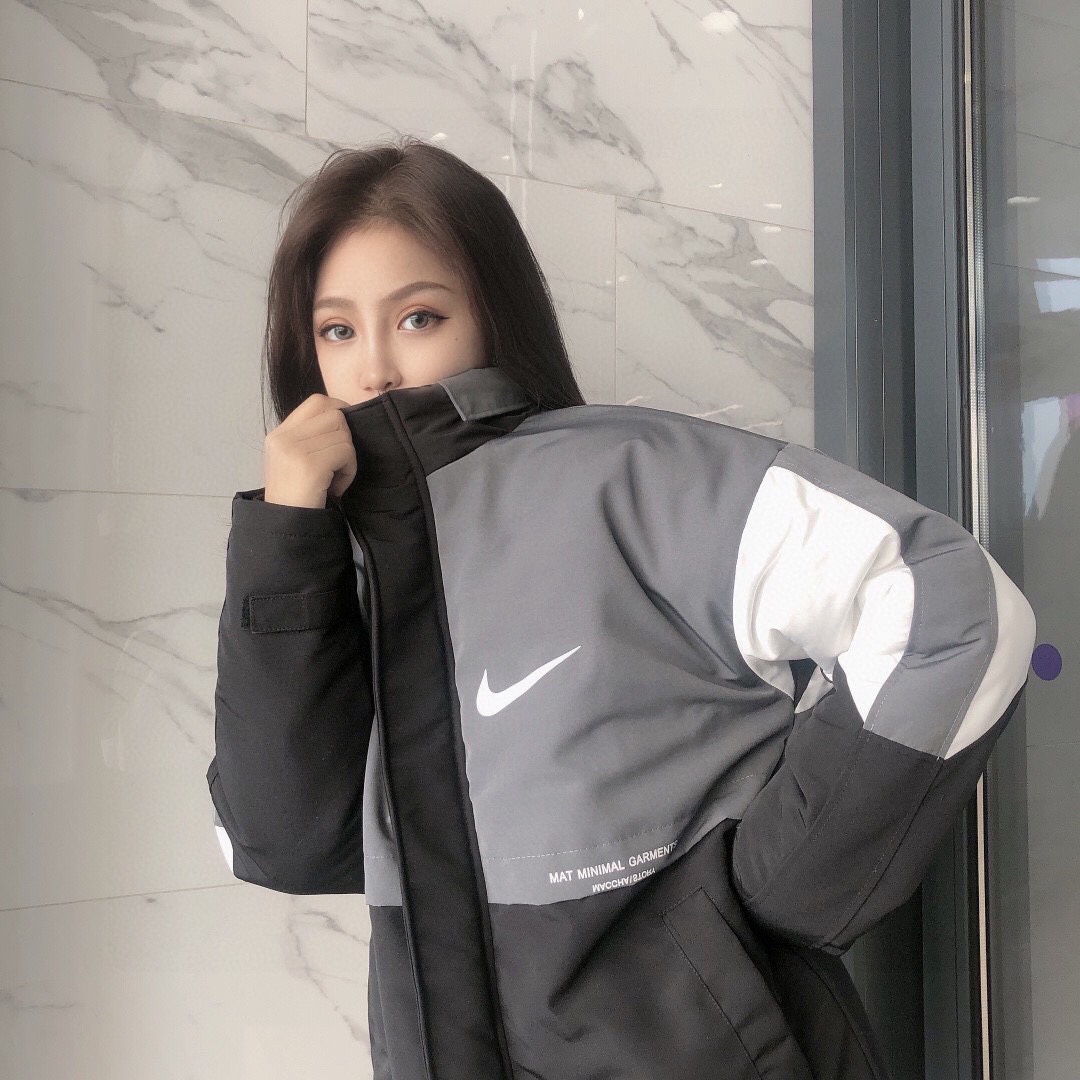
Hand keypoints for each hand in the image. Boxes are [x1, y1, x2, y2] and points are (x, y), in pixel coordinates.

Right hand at [263, 394, 357, 508]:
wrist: (287, 529)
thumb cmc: (300, 499)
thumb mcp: (296, 461)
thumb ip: (312, 438)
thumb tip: (344, 419)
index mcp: (279, 434)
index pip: (318, 401)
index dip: (339, 414)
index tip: (342, 440)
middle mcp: (283, 437)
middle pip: (335, 415)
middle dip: (345, 440)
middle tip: (337, 466)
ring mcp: (293, 449)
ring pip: (344, 434)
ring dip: (348, 459)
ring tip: (334, 480)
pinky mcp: (309, 464)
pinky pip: (346, 452)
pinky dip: (349, 471)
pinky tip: (335, 488)